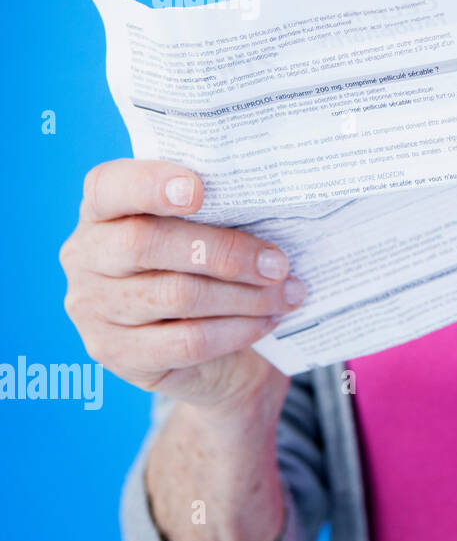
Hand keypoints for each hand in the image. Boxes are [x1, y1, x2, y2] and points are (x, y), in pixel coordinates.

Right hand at [59, 159, 304, 414]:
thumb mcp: (208, 233)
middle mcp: (86, 257)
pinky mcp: (116, 354)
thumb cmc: (208, 272)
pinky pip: (187, 341)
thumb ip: (219, 214)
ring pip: (175, 295)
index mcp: (102, 211)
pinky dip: (237, 330)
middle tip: (278, 263)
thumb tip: (273, 207)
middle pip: (147, 243)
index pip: (108, 187)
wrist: (210, 356)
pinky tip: (267, 321)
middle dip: (225, 252)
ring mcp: (94, 309)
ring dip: (243, 295)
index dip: (149, 184)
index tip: (199, 189)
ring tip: (286, 294)